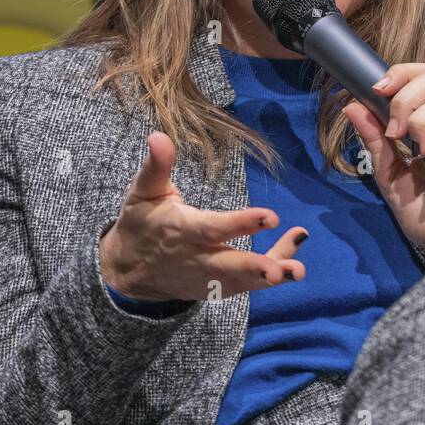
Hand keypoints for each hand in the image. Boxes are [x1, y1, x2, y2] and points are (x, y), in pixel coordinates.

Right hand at [99, 131, 308, 300]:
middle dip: (256, 267)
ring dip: (271, 277)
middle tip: (281, 270)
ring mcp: (207, 277)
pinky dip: (270, 276)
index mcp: (182, 230)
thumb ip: (156, 167)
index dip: (242, 223)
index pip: (214, 228)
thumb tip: (160, 136)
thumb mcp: (142, 192)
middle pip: (229, 265)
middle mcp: (197, 257)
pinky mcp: (215, 288)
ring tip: (298, 271)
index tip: (271, 217)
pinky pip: (246, 285)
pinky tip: (294, 263)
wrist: (126, 271)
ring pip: (241, 280)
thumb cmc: (140, 224)